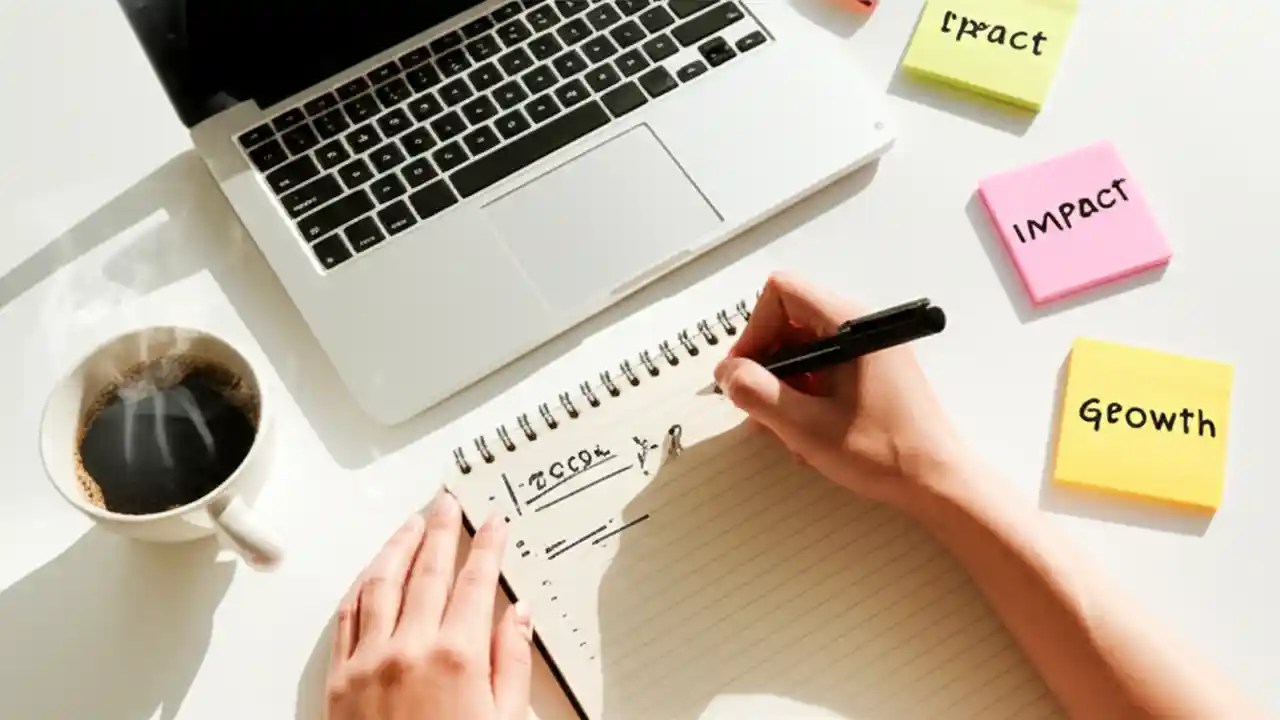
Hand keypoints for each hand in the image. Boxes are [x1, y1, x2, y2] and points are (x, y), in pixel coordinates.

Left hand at [326, 493, 531, 719]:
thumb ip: (512, 663)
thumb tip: (520, 616)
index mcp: (457, 657)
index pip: (476, 582)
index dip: (486, 546)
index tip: (493, 524)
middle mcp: (408, 649)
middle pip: (427, 570)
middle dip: (440, 530)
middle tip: (447, 502)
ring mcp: (368, 661)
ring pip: (381, 582)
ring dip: (398, 545)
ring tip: (411, 523)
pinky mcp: (339, 679)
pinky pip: (348, 615)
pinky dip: (362, 585)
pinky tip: (372, 572)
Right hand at [714, 273, 968, 510]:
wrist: (937, 481)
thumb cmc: (881, 452)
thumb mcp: (805, 426)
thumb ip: (757, 393)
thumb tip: (726, 372)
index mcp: (849, 325)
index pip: (782, 293)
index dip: (753, 331)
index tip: (744, 374)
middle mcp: (859, 326)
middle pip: (789, 321)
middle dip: (766, 365)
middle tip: (758, 408)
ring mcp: (867, 348)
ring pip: (802, 349)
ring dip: (783, 388)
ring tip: (785, 432)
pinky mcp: (871, 370)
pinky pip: (822, 369)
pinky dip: (804, 396)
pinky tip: (806, 435)